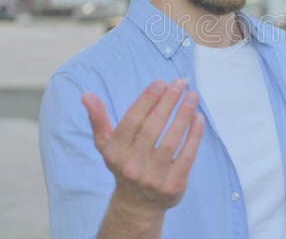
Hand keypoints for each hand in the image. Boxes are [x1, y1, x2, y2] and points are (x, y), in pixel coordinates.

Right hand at [82, 79, 204, 214]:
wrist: (138, 203)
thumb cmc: (124, 163)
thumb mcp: (107, 145)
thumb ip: (98, 119)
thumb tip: (87, 95)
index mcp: (115, 152)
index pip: (132, 120)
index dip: (147, 100)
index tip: (161, 82)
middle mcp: (132, 166)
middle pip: (153, 127)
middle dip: (168, 102)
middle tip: (180, 83)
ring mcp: (154, 177)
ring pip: (172, 140)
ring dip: (184, 114)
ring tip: (192, 96)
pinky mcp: (173, 185)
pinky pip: (187, 155)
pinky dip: (195, 135)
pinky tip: (198, 118)